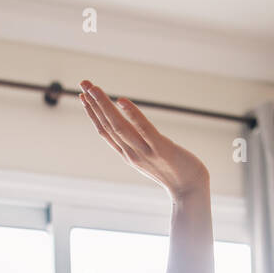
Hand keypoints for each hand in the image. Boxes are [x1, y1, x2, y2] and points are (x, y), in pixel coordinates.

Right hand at [79, 80, 209, 198]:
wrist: (191, 190)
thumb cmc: (175, 172)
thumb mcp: (151, 157)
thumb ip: (140, 145)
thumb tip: (134, 129)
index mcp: (128, 154)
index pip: (105, 131)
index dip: (93, 113)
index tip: (83, 96)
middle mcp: (132, 154)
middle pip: (108, 126)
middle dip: (94, 104)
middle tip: (83, 82)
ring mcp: (145, 152)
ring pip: (119, 127)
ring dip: (104, 106)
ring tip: (94, 88)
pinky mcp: (161, 149)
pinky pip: (144, 129)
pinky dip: (131, 115)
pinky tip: (121, 101)